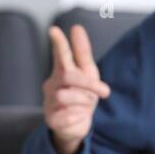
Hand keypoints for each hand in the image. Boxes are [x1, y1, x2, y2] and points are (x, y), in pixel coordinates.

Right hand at [43, 24, 110, 153]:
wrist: (76, 125)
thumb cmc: (81, 95)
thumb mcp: (87, 73)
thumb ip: (82, 52)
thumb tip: (76, 28)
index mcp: (62, 71)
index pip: (60, 54)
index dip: (58, 43)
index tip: (54, 30)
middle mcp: (52, 84)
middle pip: (68, 76)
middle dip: (89, 83)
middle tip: (105, 91)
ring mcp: (49, 102)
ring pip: (66, 96)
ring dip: (84, 102)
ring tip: (86, 106)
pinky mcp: (51, 119)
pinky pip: (67, 115)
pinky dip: (79, 116)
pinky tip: (79, 116)